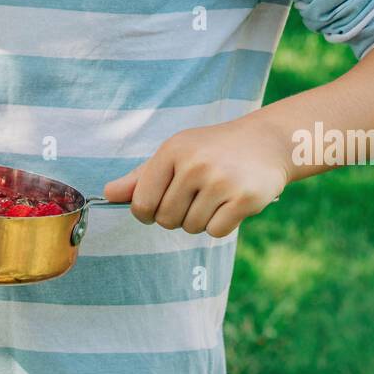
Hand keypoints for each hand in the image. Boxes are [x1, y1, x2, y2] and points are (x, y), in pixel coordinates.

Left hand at [101, 116, 291, 238]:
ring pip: (192, 228)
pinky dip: (222, 224)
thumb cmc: (212, 150)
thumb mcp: (176, 154)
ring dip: (201, 219)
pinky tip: (231, 202)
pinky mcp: (244, 198)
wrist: (266, 142)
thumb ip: (141, 177)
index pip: (141, 203)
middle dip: (177, 216)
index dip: (147, 212)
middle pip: (166, 220)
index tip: (159, 206)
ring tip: (215, 195)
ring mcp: (221, 181)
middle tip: (196, 195)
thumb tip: (107, 194)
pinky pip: (216, 231)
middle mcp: (195, 165)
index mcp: (172, 151)